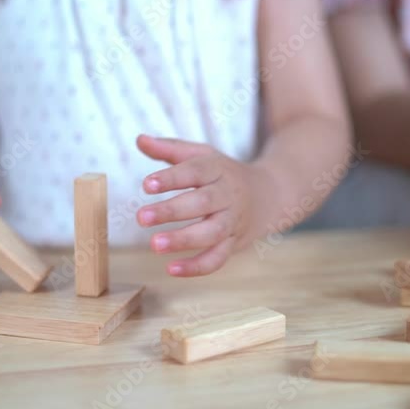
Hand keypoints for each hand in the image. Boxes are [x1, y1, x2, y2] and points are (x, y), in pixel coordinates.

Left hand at [135, 135, 269, 276]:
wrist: (270, 195)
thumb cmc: (223, 174)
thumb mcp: (201, 155)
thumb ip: (169, 149)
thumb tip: (139, 139)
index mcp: (217, 169)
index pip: (194, 171)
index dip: (171, 178)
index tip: (146, 184)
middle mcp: (227, 195)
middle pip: (202, 203)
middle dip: (171, 211)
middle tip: (141, 217)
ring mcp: (232, 221)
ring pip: (212, 232)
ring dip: (183, 240)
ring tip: (154, 245)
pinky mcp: (234, 243)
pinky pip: (218, 258)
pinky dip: (197, 267)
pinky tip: (171, 269)